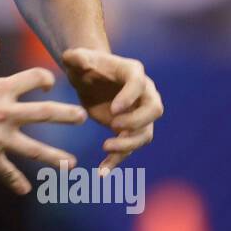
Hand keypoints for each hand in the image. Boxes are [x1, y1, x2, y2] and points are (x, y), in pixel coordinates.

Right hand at [0, 36, 87, 194]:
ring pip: (34, 149)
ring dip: (55, 157)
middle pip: (44, 113)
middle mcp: (4, 113)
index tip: (48, 85)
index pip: (34, 79)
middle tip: (83, 117)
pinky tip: (26, 190)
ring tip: (71, 165)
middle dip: (67, 115)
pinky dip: (16, 183)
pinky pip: (7, 172)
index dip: (45, 79)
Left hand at [61, 47, 162, 172]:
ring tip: (106, 148)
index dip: (130, 97)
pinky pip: (130, 148)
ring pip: (146, 133)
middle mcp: (144, 93)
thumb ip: (76, 57)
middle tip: (113, 126)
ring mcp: (140, 113)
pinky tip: (102, 172)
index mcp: (133, 72)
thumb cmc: (85, 66)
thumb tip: (76, 59)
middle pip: (154, 109)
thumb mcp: (76, 59)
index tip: (113, 109)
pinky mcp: (130, 130)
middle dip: (137, 121)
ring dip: (129, 143)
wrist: (88, 79)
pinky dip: (117, 160)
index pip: (139, 84)